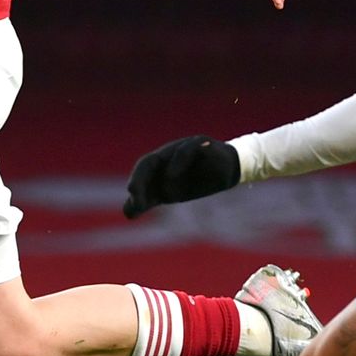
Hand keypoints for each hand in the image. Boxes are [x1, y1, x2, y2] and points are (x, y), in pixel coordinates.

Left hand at [124, 136, 241, 217]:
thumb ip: (149, 200)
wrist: (228, 168)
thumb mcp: (171, 193)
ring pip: (166, 155)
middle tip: (134, 194)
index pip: (142, 171)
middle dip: (140, 178)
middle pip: (148, 162)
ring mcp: (184, 147)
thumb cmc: (196, 180)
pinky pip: (188, 149)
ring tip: (166, 195)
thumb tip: (127, 212)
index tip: (134, 206)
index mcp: (159, 165)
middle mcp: (168, 153)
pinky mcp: (202, 143)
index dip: (136, 185)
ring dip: (163, 175)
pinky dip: (179, 162)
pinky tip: (175, 176)